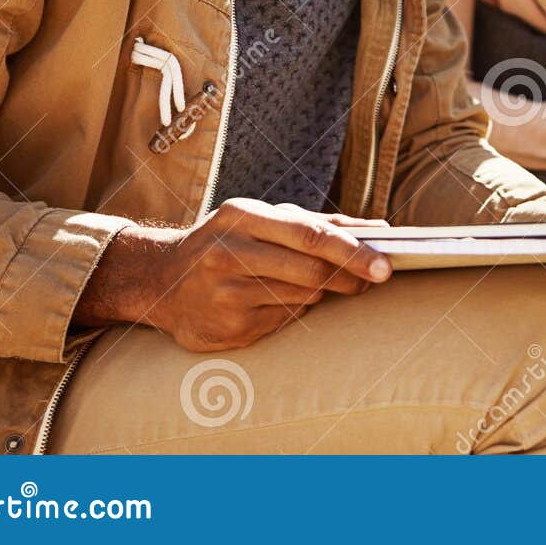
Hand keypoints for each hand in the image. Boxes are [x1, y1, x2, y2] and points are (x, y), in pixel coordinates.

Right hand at [76, 199, 392, 351]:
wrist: (161, 280)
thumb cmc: (226, 241)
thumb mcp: (262, 218)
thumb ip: (320, 222)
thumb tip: (379, 228)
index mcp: (241, 217)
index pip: (310, 236)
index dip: (352, 252)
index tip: (384, 266)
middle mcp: (228, 255)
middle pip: (310, 272)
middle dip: (348, 277)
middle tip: (369, 279)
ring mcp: (225, 296)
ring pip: (302, 299)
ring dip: (320, 293)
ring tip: (312, 283)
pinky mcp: (228, 329)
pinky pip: (284, 321)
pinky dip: (294, 311)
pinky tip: (276, 300)